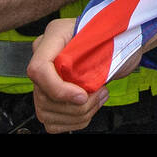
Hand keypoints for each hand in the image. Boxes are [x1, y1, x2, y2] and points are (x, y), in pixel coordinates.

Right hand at [29, 18, 110, 132]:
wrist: (117, 40)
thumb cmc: (114, 35)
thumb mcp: (109, 37)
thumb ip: (97, 56)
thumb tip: (89, 84)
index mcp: (55, 35)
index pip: (39, 69)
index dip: (58, 89)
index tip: (83, 96)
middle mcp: (43, 55)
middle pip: (43, 96)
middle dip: (76, 105)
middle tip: (101, 94)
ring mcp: (43, 77)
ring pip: (47, 112)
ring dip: (79, 114)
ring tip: (99, 98)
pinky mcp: (49, 97)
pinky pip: (52, 121)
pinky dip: (74, 121)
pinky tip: (90, 107)